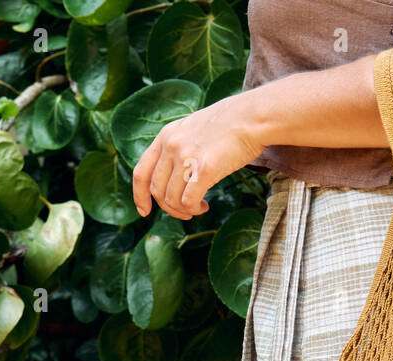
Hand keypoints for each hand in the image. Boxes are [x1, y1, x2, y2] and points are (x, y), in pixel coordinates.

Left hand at [131, 92, 266, 219]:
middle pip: (156, 190)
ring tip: (198, 208)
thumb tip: (175, 175)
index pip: (141, 172)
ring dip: (183, 210)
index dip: (140, 196)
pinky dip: (193, 209)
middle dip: (168, 208)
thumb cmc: (230, 124)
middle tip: (186, 211)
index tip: (145, 211)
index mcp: (166, 136)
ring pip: (170, 199)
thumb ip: (179, 147)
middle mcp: (171, 146)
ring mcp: (186, 157)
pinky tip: (204, 205)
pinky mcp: (204, 169)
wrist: (253, 117)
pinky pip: (187, 201)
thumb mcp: (193, 129)